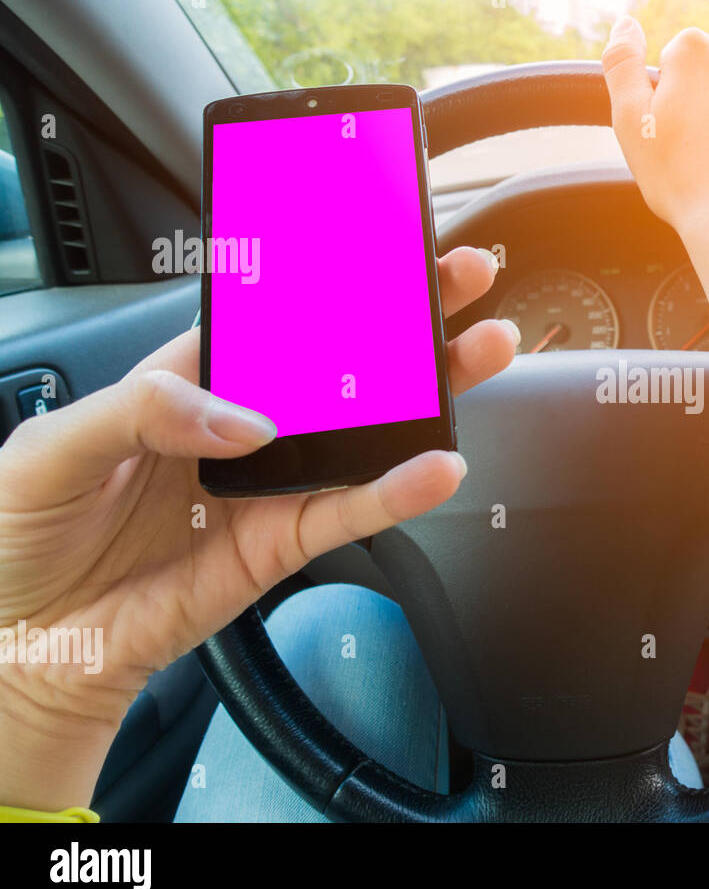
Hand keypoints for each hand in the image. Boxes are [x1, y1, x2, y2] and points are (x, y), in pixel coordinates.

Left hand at [0, 246, 515, 809]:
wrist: (24, 645)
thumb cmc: (20, 535)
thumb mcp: (52, 449)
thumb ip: (141, 412)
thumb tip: (242, 419)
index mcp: (184, 380)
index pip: (269, 317)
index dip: (325, 279)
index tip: (375, 244)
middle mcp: (241, 426)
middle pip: (339, 362)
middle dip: (405, 317)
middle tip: (461, 277)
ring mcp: (269, 484)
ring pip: (366, 432)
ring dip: (428, 392)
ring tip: (482, 349)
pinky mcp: (281, 543)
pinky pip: (349, 514)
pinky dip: (397, 492)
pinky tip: (438, 464)